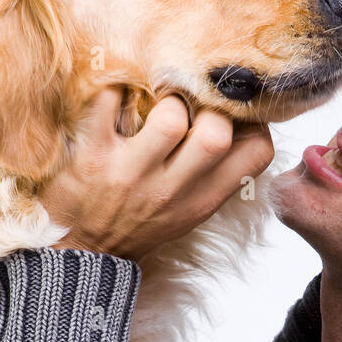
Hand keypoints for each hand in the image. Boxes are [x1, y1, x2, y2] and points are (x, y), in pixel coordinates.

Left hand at [39, 89, 273, 260]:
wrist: (85, 252)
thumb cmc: (141, 223)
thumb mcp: (188, 211)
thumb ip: (214, 175)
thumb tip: (241, 123)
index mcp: (202, 200)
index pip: (257, 155)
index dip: (255, 124)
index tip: (236, 115)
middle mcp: (171, 189)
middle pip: (216, 134)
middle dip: (209, 107)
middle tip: (192, 105)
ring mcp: (132, 173)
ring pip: (169, 117)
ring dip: (165, 98)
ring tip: (155, 101)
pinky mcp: (94, 157)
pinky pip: (110, 102)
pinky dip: (114, 89)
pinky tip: (118, 99)